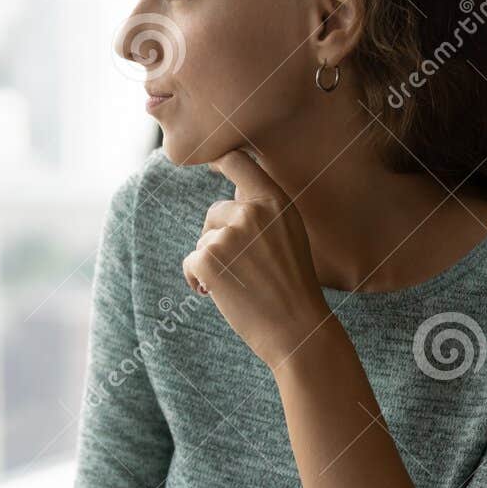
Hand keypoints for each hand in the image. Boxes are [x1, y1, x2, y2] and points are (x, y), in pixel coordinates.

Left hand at [181, 147, 332, 371]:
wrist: (296, 329)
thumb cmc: (292, 285)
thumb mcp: (289, 234)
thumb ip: (264, 209)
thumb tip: (231, 188)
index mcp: (274, 202)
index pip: (237, 161)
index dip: (218, 159)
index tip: (209, 162)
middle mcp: (251, 212)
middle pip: (215, 211)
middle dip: (218, 237)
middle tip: (242, 268)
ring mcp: (228, 235)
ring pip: (203, 239)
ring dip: (211, 261)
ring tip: (238, 284)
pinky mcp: (207, 258)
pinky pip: (190, 261)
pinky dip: (197, 279)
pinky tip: (218, 293)